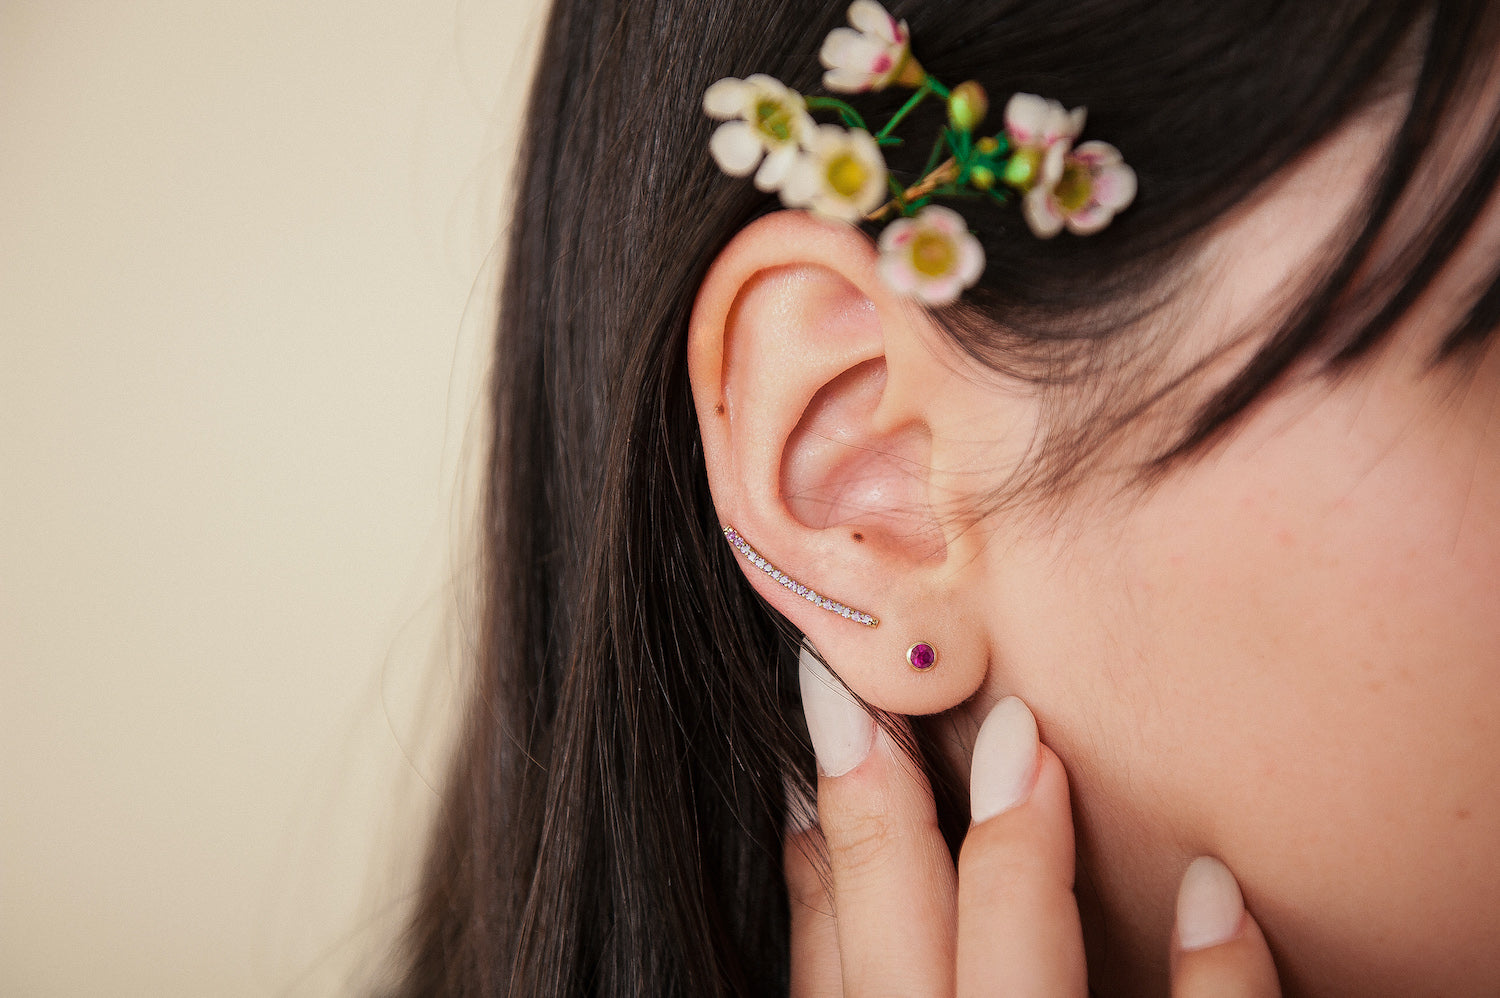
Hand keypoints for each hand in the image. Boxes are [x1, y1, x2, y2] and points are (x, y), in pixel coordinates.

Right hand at [786, 648, 1280, 995]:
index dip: (825, 838)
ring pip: (1013, 991)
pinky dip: (1211, 977)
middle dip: (881, 823)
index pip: (827, 962)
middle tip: (877, 692)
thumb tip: (817, 818)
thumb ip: (879, 956)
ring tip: (1031, 748)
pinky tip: (1216, 891)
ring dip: (1015, 869)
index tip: (836, 710)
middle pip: (895, 956)